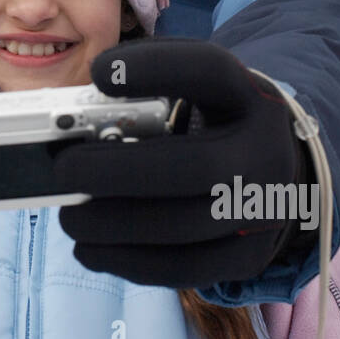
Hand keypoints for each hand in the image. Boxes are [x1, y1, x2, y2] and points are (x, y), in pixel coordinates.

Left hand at [53, 39, 314, 287]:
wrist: (275, 175)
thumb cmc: (211, 126)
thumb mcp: (195, 94)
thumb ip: (145, 94)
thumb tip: (70, 125)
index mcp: (249, 97)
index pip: (211, 71)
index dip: (155, 69)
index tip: (98, 72)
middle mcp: (267, 151)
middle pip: (197, 166)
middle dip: (119, 170)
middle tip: (64, 171)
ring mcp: (265, 210)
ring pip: (186, 226)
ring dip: (113, 225)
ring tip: (70, 218)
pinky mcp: (250, 256)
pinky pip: (186, 270)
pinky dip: (129, 263)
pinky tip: (91, 251)